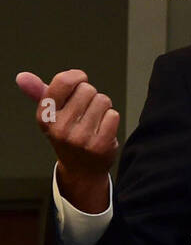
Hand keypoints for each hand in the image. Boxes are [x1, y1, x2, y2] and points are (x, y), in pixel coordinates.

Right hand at [15, 70, 118, 212]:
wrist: (81, 168)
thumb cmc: (67, 134)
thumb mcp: (50, 115)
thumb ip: (39, 92)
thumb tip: (22, 76)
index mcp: (45, 116)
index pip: (63, 82)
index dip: (77, 76)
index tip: (81, 80)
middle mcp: (59, 127)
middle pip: (88, 89)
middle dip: (91, 96)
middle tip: (85, 111)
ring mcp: (79, 138)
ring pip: (102, 100)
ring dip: (102, 107)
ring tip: (94, 120)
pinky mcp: (99, 145)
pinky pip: (113, 115)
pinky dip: (111, 118)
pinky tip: (103, 129)